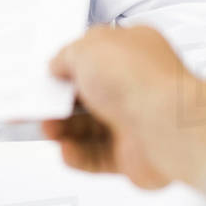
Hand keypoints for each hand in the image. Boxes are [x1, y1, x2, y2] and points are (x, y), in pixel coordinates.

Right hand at [42, 25, 205, 189]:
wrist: (168, 126)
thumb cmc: (137, 79)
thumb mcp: (86, 48)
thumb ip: (66, 56)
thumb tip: (57, 66)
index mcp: (131, 48)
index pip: (94, 53)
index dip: (67, 63)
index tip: (44, 74)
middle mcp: (135, 83)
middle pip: (88, 94)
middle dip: (60, 101)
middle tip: (37, 105)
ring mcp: (135, 119)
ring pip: (89, 127)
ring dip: (63, 129)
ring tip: (47, 128)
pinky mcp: (133, 154)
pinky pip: (97, 156)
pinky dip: (78, 155)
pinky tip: (66, 150)